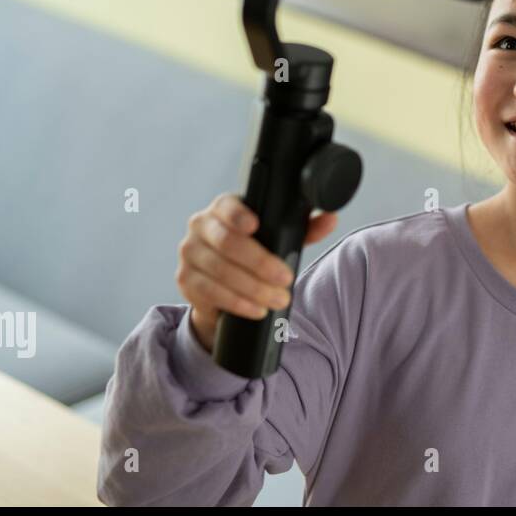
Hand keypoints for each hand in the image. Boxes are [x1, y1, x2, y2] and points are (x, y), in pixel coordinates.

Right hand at [176, 193, 338, 352]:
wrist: (223, 281)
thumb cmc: (255, 250)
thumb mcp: (280, 237)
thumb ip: (305, 227)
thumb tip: (330, 218)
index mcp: (223, 208)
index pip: (226, 206)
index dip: (239, 215)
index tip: (256, 226)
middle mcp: (200, 226)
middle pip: (227, 243)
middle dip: (260, 263)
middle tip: (286, 279)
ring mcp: (189, 253)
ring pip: (220, 271)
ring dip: (253, 288)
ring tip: (277, 299)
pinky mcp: (185, 279)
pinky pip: (210, 292)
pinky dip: (237, 302)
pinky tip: (256, 309)